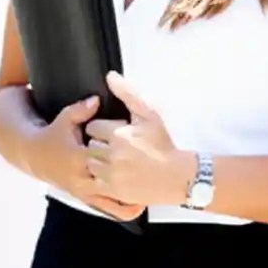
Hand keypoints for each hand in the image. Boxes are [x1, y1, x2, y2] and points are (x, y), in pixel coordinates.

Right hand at [26, 95, 146, 221]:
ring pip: (114, 198)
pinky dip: (126, 209)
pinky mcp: (87, 199)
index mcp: (78, 157)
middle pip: (115, 176)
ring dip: (134, 195)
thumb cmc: (54, 136)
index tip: (140, 141)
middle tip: (154, 167)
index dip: (124, 146)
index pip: (107, 152)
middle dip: (133, 171)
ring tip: (154, 188)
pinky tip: (141, 205)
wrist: (37, 158)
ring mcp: (85, 192)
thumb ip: (82, 110)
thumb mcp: (64, 119)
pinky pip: (109, 209)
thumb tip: (97, 99)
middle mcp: (82, 178)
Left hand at [84, 71, 194, 207]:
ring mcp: (112, 174)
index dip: (104, 128)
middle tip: (118, 147)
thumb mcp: (149, 114)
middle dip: (101, 144)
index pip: (93, 127)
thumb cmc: (163, 144)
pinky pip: (95, 181)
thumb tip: (110, 76)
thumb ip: (128, 93)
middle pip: (91, 144)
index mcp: (119, 134)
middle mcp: (112, 154)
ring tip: (116, 160)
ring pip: (91, 163)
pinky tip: (116, 173)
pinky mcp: (113, 190)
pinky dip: (102, 178)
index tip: (116, 132)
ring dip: (99, 161)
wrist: (177, 176)